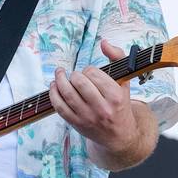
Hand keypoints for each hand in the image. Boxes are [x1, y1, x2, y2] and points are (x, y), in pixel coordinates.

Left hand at [48, 39, 139, 154]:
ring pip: (67, 94)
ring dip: (59, 80)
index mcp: (115, 96)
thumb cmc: (120, 104)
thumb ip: (117, 57)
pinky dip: (53, 94)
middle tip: (75, 75)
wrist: (119, 135)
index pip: (93, 74)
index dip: (88, 70)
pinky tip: (54, 86)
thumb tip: (104, 42)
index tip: (90, 73)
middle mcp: (102, 108)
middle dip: (74, 74)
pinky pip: (59, 107)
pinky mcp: (76, 124)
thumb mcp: (124, 81)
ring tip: (59, 74)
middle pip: (79, 82)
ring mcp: (87, 117)